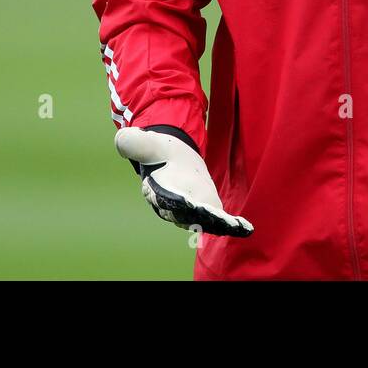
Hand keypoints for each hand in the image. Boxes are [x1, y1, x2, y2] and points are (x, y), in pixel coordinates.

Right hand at [115, 126, 253, 237]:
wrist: (172, 158)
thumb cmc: (159, 151)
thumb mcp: (148, 143)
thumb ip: (136, 143)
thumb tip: (122, 140)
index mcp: (157, 190)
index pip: (164, 199)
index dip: (175, 202)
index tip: (185, 202)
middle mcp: (173, 206)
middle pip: (186, 214)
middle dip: (200, 217)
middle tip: (214, 216)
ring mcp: (191, 210)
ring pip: (204, 221)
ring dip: (218, 224)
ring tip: (233, 225)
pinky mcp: (207, 208)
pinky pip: (217, 220)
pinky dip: (229, 225)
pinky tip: (244, 227)